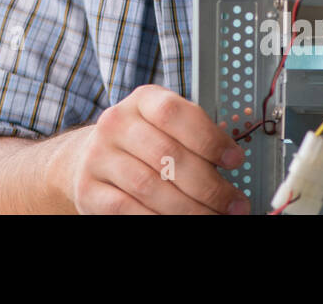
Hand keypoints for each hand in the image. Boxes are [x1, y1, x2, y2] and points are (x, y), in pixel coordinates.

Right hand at [60, 84, 249, 213]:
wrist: (89, 156)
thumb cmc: (142, 142)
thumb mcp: (165, 126)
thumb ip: (194, 137)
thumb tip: (231, 160)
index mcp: (142, 100)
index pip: (174, 113)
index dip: (208, 137)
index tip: (235, 160)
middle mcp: (116, 123)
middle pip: (167, 155)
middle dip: (208, 186)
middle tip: (234, 203)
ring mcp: (98, 157)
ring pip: (150, 187)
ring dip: (189, 209)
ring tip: (213, 216)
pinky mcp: (88, 189)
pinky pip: (128, 209)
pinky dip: (159, 219)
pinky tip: (180, 221)